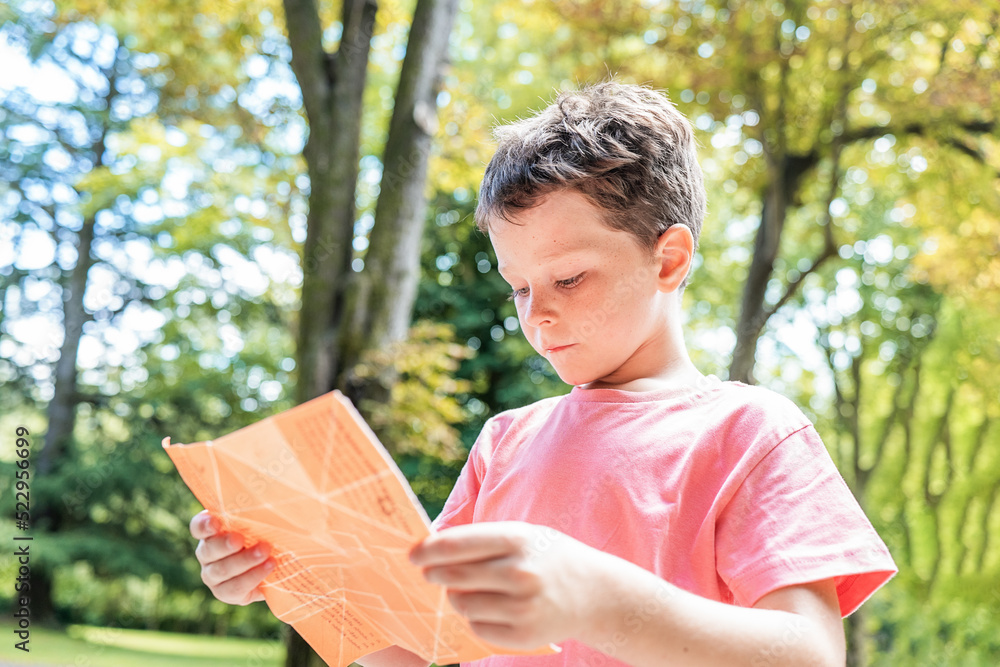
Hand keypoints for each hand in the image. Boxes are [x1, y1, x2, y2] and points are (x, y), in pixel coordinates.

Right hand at [189, 509, 273, 605]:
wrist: (275, 567)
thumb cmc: (267, 534)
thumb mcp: (263, 520)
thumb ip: (261, 510)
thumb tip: (276, 492)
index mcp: (211, 532)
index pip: (198, 527)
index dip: (204, 525)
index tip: (215, 521)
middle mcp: (207, 554)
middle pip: (208, 550)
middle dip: (225, 544)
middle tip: (241, 539)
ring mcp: (213, 575)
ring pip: (222, 570)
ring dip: (244, 561)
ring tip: (266, 552)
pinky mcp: (226, 592)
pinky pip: (235, 587)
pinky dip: (253, 577)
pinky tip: (268, 566)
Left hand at [408, 521, 609, 649]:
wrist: (596, 593)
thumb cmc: (548, 557)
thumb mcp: (522, 536)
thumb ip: (482, 541)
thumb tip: (431, 550)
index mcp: (517, 540)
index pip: (458, 544)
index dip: (429, 550)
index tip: (413, 554)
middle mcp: (519, 572)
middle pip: (454, 576)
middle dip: (435, 574)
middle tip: (430, 573)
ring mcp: (522, 607)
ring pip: (462, 604)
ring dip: (456, 597)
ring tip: (470, 590)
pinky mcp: (522, 635)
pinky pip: (477, 627)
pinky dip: (475, 619)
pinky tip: (492, 608)